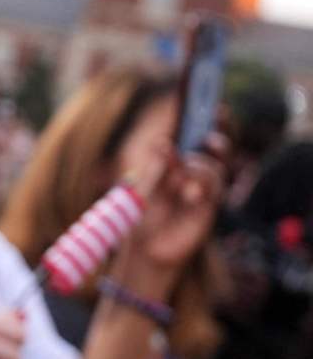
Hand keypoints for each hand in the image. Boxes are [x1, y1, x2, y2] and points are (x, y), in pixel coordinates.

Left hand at [113, 135, 227, 297]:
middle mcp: (194, 178)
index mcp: (179, 168)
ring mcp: (203, 193)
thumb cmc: (141, 219)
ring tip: (187, 165)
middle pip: (216, 152)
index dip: (206, 125)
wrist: (143, 252)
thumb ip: (155, 167)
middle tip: (211, 128)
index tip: (212, 107)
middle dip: (218, 135)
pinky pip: (214, 191)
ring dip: (202, 164)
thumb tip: (163, 142)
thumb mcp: (144, 187)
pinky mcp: (208, 211)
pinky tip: (188, 189)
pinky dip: (202, 184)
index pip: (196, 141)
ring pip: (216, 169)